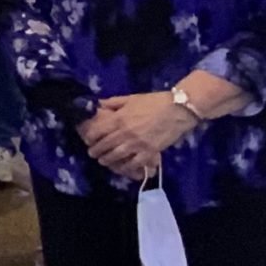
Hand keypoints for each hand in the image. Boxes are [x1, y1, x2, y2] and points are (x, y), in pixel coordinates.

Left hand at [79, 92, 197, 180]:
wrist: (177, 110)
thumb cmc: (154, 102)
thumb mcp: (131, 99)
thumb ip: (114, 102)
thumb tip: (98, 104)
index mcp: (119, 118)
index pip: (98, 131)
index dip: (90, 138)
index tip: (88, 141)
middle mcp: (125, 133)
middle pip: (105, 146)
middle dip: (96, 151)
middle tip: (93, 154)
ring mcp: (137, 144)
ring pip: (116, 156)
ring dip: (107, 160)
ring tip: (104, 161)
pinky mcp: (148, 152)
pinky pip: (133, 163)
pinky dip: (126, 167)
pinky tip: (122, 167)